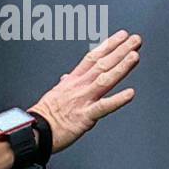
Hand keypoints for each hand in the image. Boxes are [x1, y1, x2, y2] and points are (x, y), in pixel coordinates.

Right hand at [31, 29, 141, 153]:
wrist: (33, 131)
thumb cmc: (44, 116)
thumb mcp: (54, 94)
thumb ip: (64, 84)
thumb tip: (66, 77)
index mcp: (72, 81)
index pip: (92, 58)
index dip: (108, 45)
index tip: (121, 36)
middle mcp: (79, 87)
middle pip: (102, 64)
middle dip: (120, 51)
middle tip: (135, 39)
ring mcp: (83, 100)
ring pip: (105, 80)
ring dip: (121, 67)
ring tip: (134, 56)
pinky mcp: (85, 117)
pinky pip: (103, 107)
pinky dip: (117, 100)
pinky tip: (130, 93)